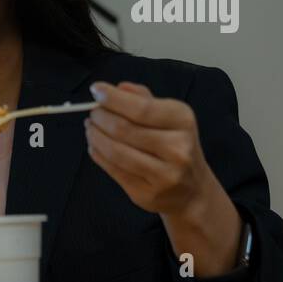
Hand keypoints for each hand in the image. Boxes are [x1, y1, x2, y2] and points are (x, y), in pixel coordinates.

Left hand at [85, 80, 242, 280]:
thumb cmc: (176, 146)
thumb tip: (119, 88)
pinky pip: (113, 170)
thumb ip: (144, 100)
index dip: (113, 99)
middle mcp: (177, 148)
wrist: (192, 191)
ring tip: (90, 128)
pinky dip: (97, 154)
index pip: (141, 108)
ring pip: (115, 151)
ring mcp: (163, 174)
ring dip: (95, 136)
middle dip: (100, 118)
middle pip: (124, 129)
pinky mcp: (146, 193)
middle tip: (93, 113)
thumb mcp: (169, 118)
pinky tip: (94, 146)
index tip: (96, 90)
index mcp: (182, 121)